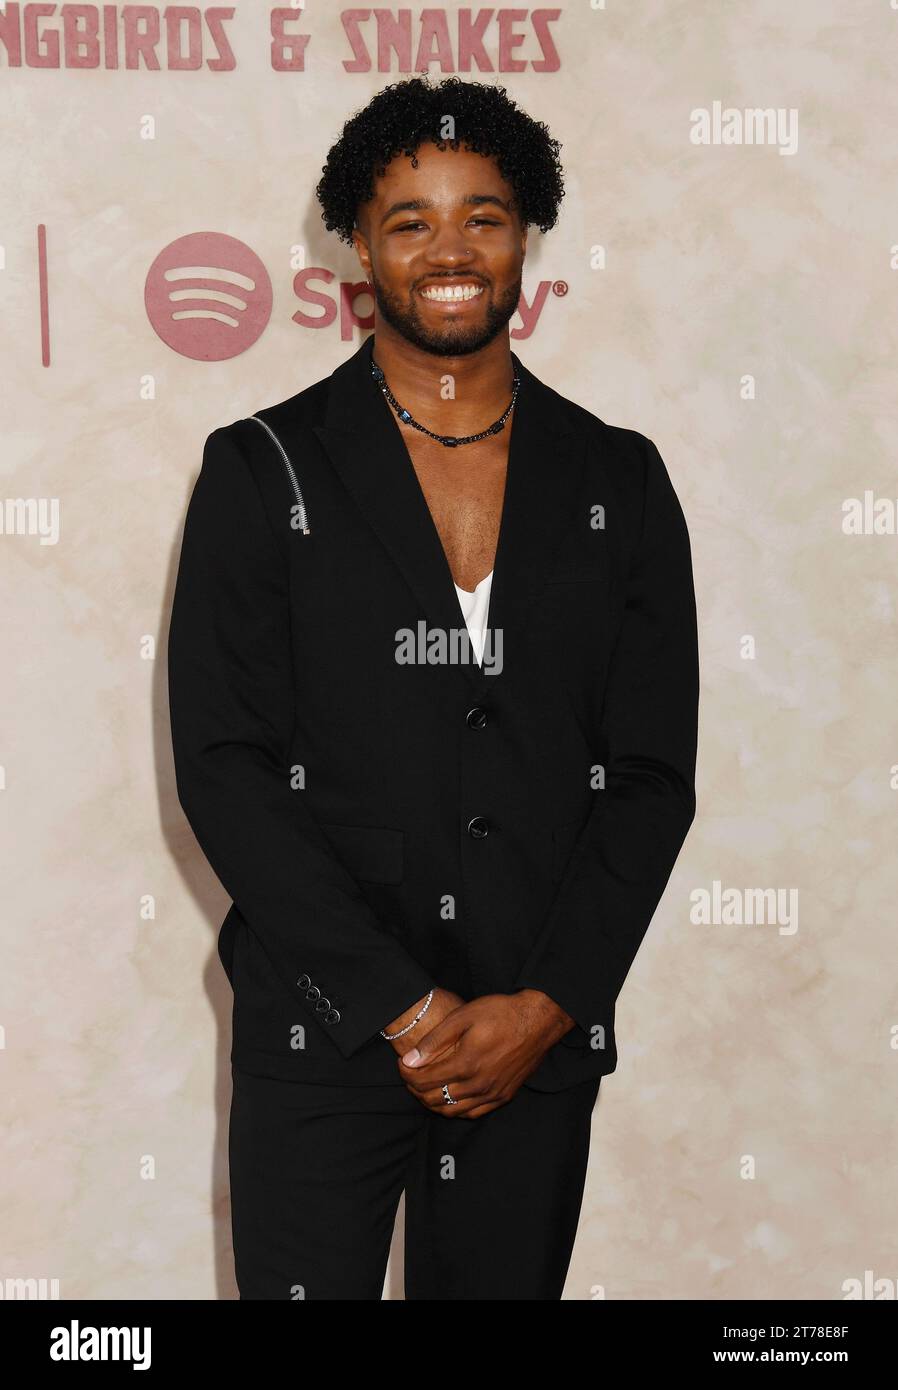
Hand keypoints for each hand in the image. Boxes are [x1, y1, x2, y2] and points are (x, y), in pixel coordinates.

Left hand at [397, 989, 575, 1118]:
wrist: (538, 1020)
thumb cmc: (501, 1013)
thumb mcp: (463, 1016)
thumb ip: (435, 1041)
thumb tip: (410, 1060)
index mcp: (466, 1065)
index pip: (424, 1081)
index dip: (406, 1075)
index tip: (402, 1064)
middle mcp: (479, 1085)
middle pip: (435, 1100)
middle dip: (416, 1090)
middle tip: (411, 1075)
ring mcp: (493, 1094)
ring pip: (453, 1111)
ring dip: (434, 1102)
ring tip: (426, 1087)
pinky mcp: (504, 1096)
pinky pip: (473, 1113)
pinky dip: (456, 1109)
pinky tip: (451, 1096)